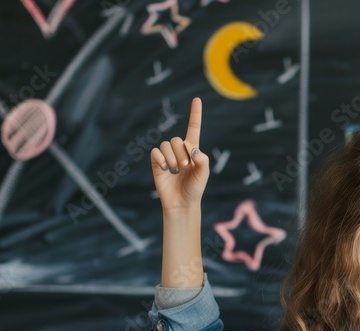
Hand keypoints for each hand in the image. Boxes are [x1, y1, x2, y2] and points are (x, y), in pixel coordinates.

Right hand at [150, 98, 210, 212]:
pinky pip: (155, 153)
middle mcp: (179, 150)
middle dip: (181, 153)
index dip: (195, 114)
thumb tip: (191, 148)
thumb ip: (202, 158)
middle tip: (185, 167)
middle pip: (176, 139)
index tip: (197, 99)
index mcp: (193, 150)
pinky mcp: (157, 163)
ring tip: (176, 171)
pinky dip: (161, 160)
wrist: (182, 202)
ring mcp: (167, 156)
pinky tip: (166, 170)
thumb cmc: (195, 188)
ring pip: (165, 145)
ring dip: (172, 159)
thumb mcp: (204, 173)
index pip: (193, 128)